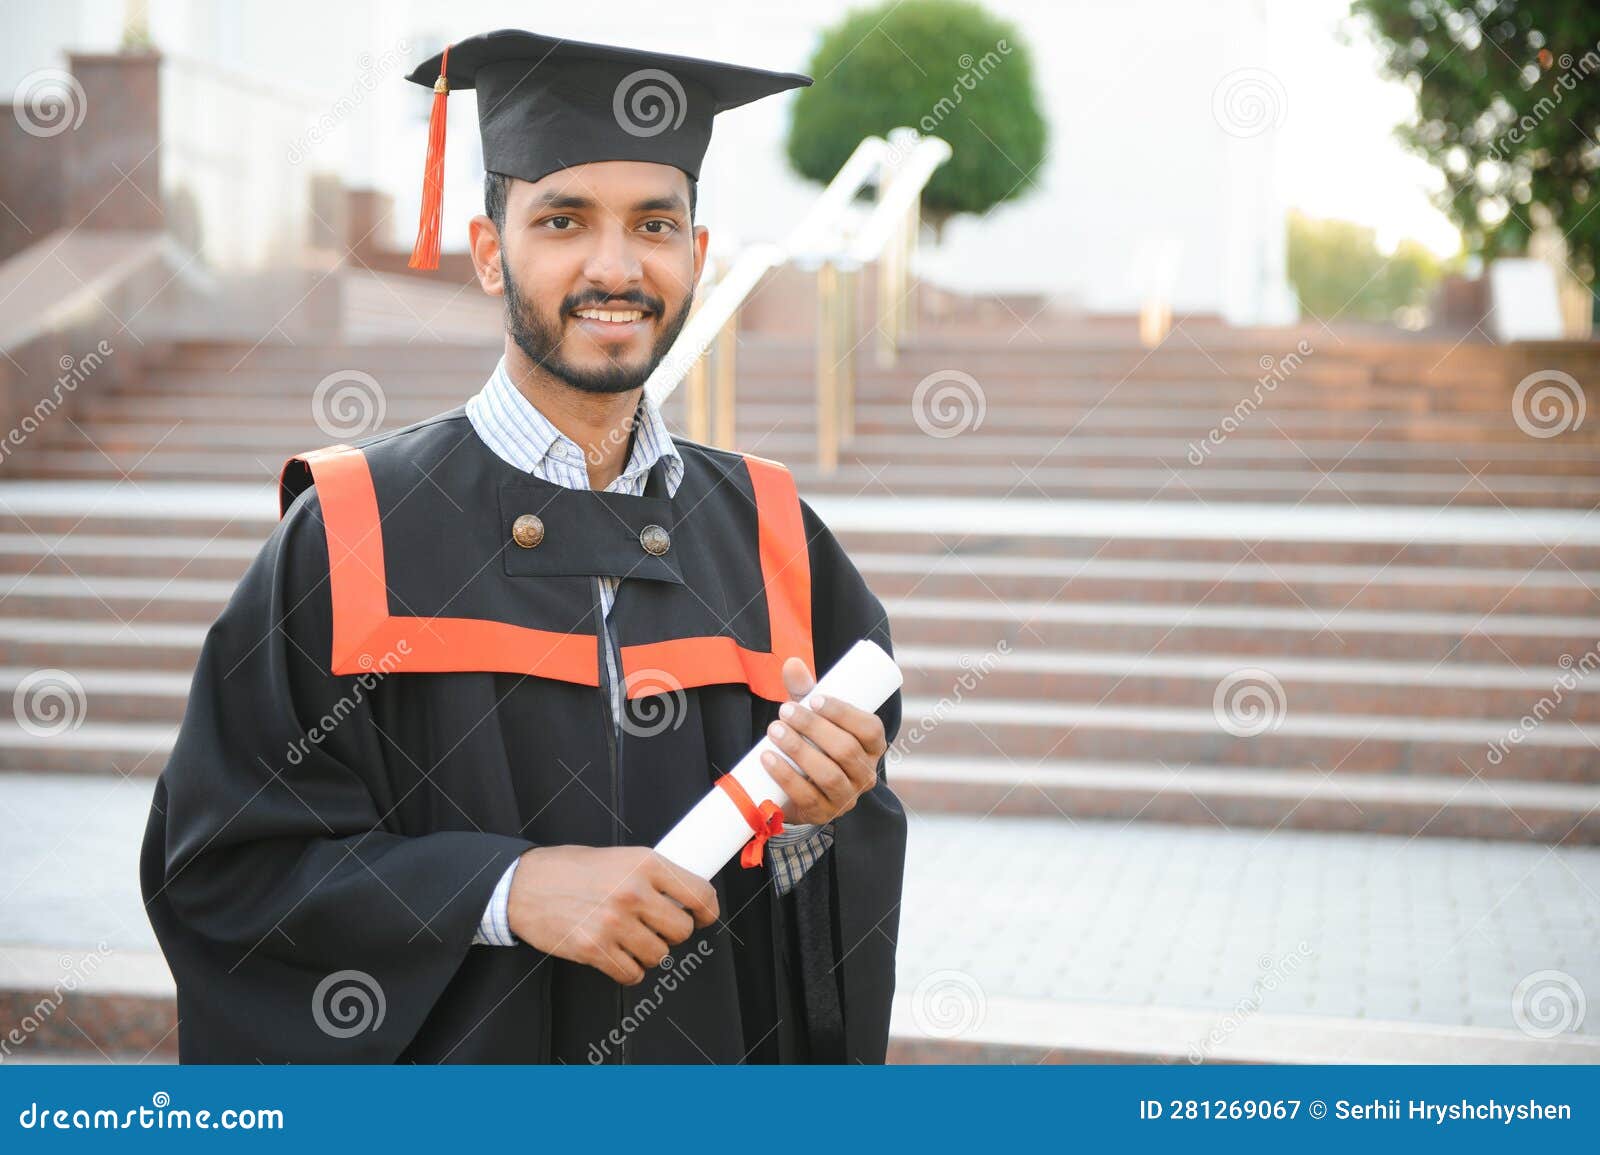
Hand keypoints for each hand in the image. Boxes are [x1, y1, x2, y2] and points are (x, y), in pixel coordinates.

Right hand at [505, 845, 718, 985]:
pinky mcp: (595, 949)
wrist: (523, 884)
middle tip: (656, 927)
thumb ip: (651, 875)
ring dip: (648, 953)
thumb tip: (683, 897)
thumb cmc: (569, 869)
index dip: (707, 911)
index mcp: (645, 863)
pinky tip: (617, 955)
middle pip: (681, 931)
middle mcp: (633, 893)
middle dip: (672, 933)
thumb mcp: (619, 857)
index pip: (699, 894)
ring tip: (630, 939)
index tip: (703, 917)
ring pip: (658, 956)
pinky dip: (629, 970)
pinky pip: (632, 974)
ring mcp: (614, 923)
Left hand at [758, 655, 888, 826]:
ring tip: (773, 730)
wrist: (800, 788)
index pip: (870, 729)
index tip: (814, 698)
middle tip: (785, 710)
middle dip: (813, 728)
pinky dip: (785, 775)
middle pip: (846, 750)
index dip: (844, 713)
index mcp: (873, 747)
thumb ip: (804, 690)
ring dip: (799, 750)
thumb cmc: (813, 742)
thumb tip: (791, 663)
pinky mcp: (823, 814)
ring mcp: (847, 798)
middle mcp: (866, 774)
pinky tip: (767, 757)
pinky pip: (807, 797)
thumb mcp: (813, 716)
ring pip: (828, 774)